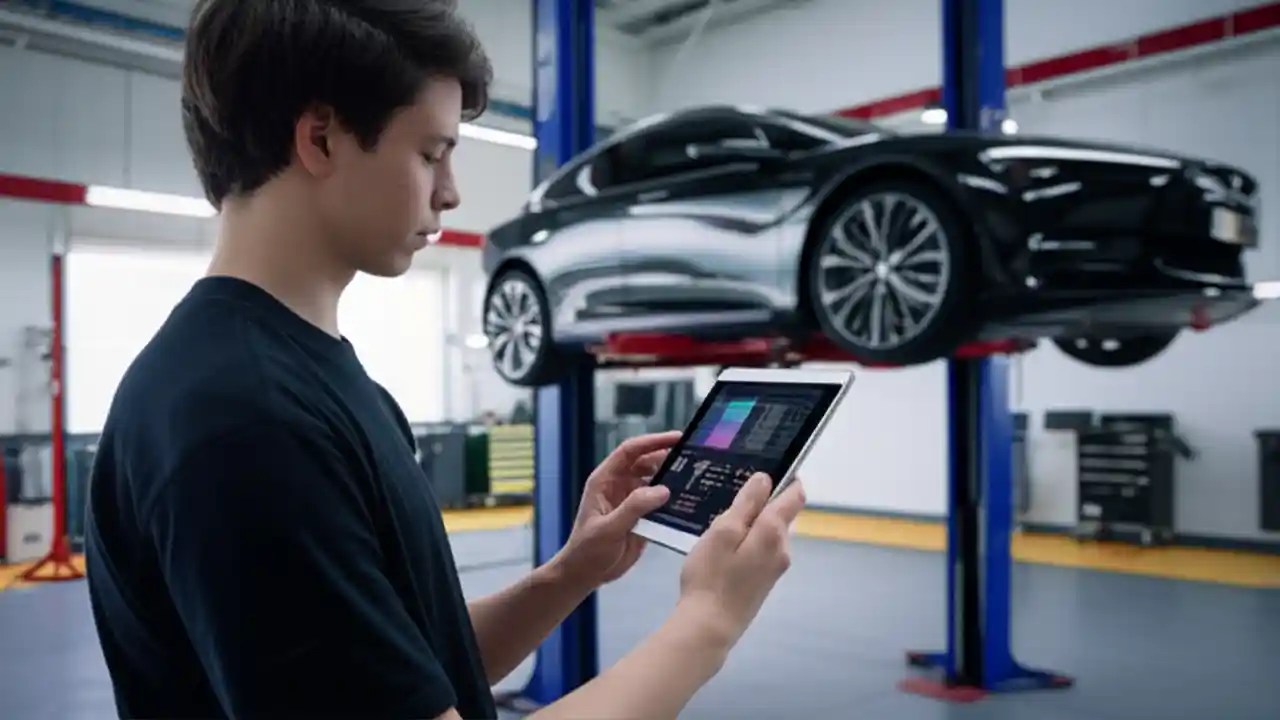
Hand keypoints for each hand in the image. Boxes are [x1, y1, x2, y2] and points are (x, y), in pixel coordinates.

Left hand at [551, 431, 680, 588]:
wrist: (586, 575)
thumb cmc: (589, 549)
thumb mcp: (609, 528)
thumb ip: (634, 507)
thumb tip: (664, 489)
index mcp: (606, 480)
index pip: (630, 452)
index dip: (652, 441)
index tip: (677, 438)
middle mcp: (620, 485)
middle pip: (646, 463)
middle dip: (668, 457)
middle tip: (695, 457)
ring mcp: (632, 501)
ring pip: (655, 481)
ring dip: (673, 478)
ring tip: (698, 476)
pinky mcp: (642, 517)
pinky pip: (660, 503)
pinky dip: (674, 500)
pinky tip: (691, 500)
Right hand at [675, 472, 804, 648]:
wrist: (708, 627)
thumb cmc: (711, 576)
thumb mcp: (723, 532)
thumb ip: (746, 504)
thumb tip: (765, 479)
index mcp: (774, 531)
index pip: (794, 495)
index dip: (787, 477)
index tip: (767, 466)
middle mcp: (783, 548)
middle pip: (780, 514)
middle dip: (762, 501)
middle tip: (730, 492)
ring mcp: (775, 568)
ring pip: (768, 533)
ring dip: (752, 523)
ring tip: (721, 519)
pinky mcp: (764, 582)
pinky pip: (761, 550)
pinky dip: (748, 541)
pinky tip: (725, 547)